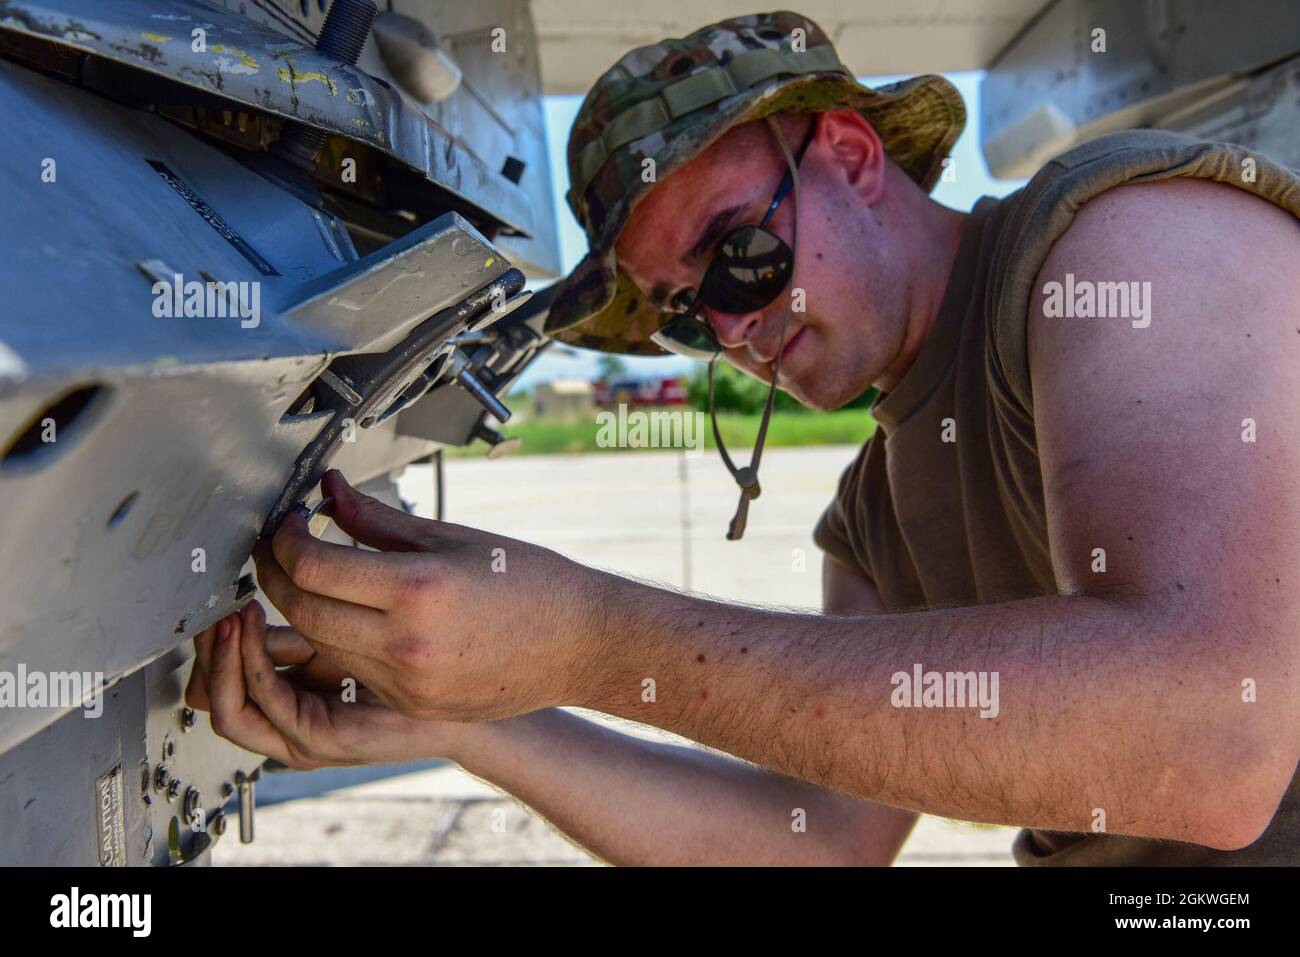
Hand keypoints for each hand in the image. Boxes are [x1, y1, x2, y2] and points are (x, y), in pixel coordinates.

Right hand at [185, 600, 462, 768]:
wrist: (481, 677)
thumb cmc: (434, 645)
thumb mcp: (365, 615)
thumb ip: (314, 603)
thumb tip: (279, 554)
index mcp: (301, 690)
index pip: (231, 670)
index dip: (219, 633)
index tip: (225, 590)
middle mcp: (296, 718)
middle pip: (218, 691)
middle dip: (207, 647)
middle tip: (212, 602)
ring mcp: (306, 734)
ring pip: (231, 708)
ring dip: (219, 659)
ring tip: (227, 614)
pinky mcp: (323, 739)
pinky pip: (268, 709)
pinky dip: (250, 671)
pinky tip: (252, 629)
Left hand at [251, 469, 606, 722]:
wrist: (581, 645)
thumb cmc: (530, 582)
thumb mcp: (454, 538)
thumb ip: (380, 519)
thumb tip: (328, 493)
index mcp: (418, 590)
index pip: (312, 567)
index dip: (285, 540)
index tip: (288, 523)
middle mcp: (406, 644)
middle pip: (301, 610)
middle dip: (273, 574)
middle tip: (278, 546)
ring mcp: (406, 682)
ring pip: (319, 644)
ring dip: (298, 610)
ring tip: (307, 577)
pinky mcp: (410, 704)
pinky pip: (351, 670)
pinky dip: (336, 639)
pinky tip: (346, 613)